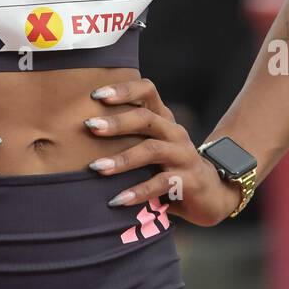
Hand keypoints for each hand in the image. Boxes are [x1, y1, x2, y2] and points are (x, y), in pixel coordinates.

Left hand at [84, 77, 245, 226]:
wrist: (212, 193)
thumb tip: (76, 136)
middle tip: (90, 126)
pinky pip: (161, 183)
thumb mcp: (150, 147)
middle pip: (146, 118)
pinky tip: (118, 200)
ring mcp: (183, 155)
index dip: (124, 89)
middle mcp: (174, 132)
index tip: (96, 94)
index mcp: (163, 118)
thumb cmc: (168, 166)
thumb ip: (127, 138)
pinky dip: (138, 191)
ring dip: (122, 159)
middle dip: (117, 122)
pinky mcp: (189, 180)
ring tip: (96, 168)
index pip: (147, 90)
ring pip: (152, 149)